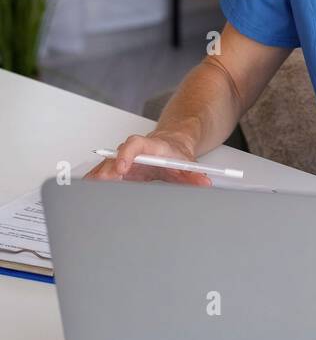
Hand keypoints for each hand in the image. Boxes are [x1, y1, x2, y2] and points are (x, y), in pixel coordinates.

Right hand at [84, 132, 211, 185]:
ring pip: (106, 166)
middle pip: (115, 157)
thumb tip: (204, 182)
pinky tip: (86, 194)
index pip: (135, 144)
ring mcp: (123, 159)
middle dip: (107, 172)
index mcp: (150, 146)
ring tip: (89, 195)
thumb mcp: (188, 163)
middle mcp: (133, 151)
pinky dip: (95, 183)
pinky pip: (103, 174)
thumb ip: (195, 174)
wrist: (171, 145)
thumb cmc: (175, 153)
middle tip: (102, 186)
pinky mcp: (118, 168)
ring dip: (98, 180)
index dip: (127, 155)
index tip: (122, 167)